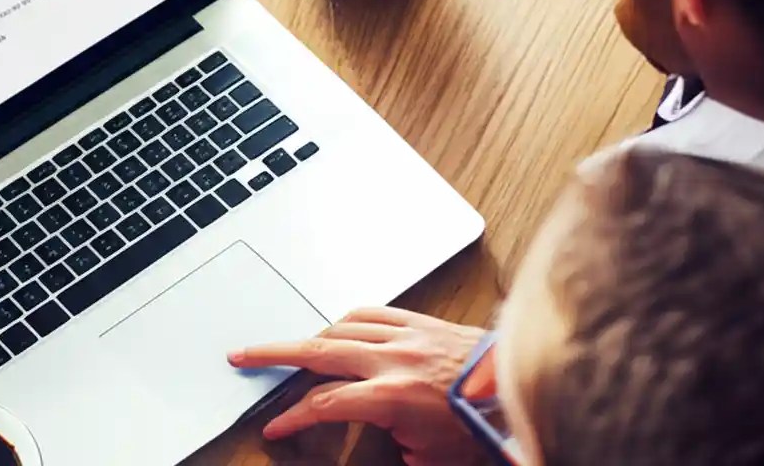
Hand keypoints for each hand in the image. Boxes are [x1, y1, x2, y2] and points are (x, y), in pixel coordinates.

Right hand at [228, 306, 485, 465]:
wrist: (520, 389)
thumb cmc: (482, 424)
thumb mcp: (431, 453)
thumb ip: (396, 441)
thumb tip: (388, 435)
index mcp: (389, 396)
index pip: (324, 405)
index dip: (293, 418)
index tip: (274, 427)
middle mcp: (390, 359)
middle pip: (316, 351)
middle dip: (273, 354)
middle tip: (243, 355)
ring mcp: (405, 335)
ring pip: (341, 326)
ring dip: (309, 335)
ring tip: (288, 346)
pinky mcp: (421, 322)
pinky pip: (373, 312)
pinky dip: (349, 318)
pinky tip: (339, 325)